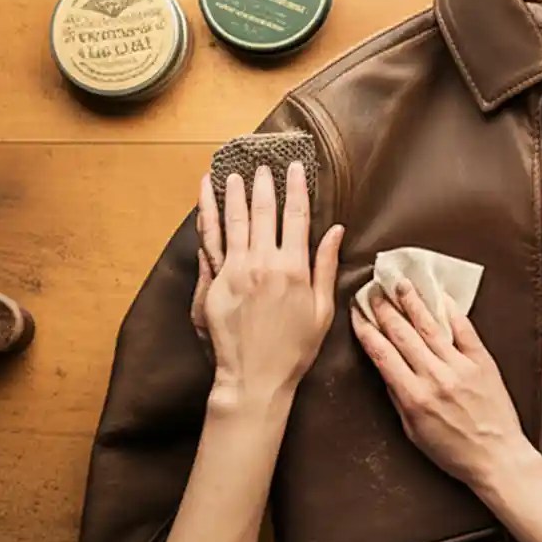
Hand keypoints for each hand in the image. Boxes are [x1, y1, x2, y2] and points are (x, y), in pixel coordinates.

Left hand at [192, 163, 344, 413]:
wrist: (255, 377)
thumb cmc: (295, 349)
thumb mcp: (322, 310)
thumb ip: (325, 266)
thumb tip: (335, 230)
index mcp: (295, 270)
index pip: (297, 217)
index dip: (297, 189)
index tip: (297, 168)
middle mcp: (265, 264)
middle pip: (264, 212)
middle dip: (265, 184)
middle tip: (265, 164)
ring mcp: (237, 271)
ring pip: (236, 220)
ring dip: (235, 193)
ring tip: (235, 172)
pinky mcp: (216, 281)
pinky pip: (211, 240)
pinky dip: (208, 215)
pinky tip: (206, 197)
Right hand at [350, 282, 534, 488]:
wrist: (497, 457)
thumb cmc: (454, 451)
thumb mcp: (413, 432)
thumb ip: (398, 399)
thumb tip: (387, 369)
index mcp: (414, 397)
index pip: (382, 354)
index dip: (367, 330)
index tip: (357, 313)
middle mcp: (435, 377)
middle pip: (403, 334)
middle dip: (385, 310)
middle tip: (373, 290)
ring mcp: (460, 366)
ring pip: (430, 326)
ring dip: (412, 302)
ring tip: (401, 283)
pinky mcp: (482, 362)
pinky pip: (464, 330)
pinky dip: (450, 311)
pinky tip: (439, 295)